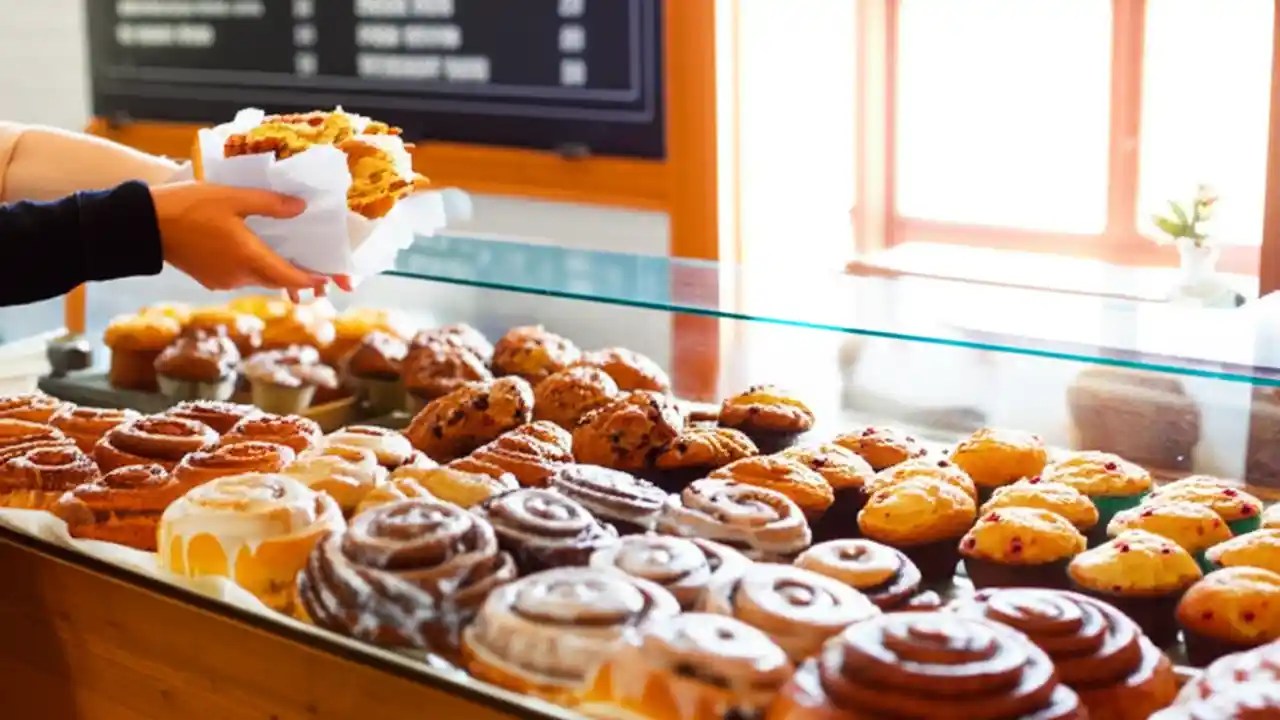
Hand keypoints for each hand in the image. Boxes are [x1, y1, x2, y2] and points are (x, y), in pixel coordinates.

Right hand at [151, 182, 329, 299]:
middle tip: (319, 275)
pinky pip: (242, 277)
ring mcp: (223, 280)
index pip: (289, 277)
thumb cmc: (190, 207)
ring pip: (259, 280)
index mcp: (249, 258)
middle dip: (298, 280)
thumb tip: (301, 207)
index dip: (311, 280)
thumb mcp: (233, 197)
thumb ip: (269, 204)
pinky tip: (259, 258)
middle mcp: (239, 276)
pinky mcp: (210, 279)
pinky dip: (257, 271)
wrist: (146, 225)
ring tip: (294, 268)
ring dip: (276, 275)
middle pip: (276, 281)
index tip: (329, 280)